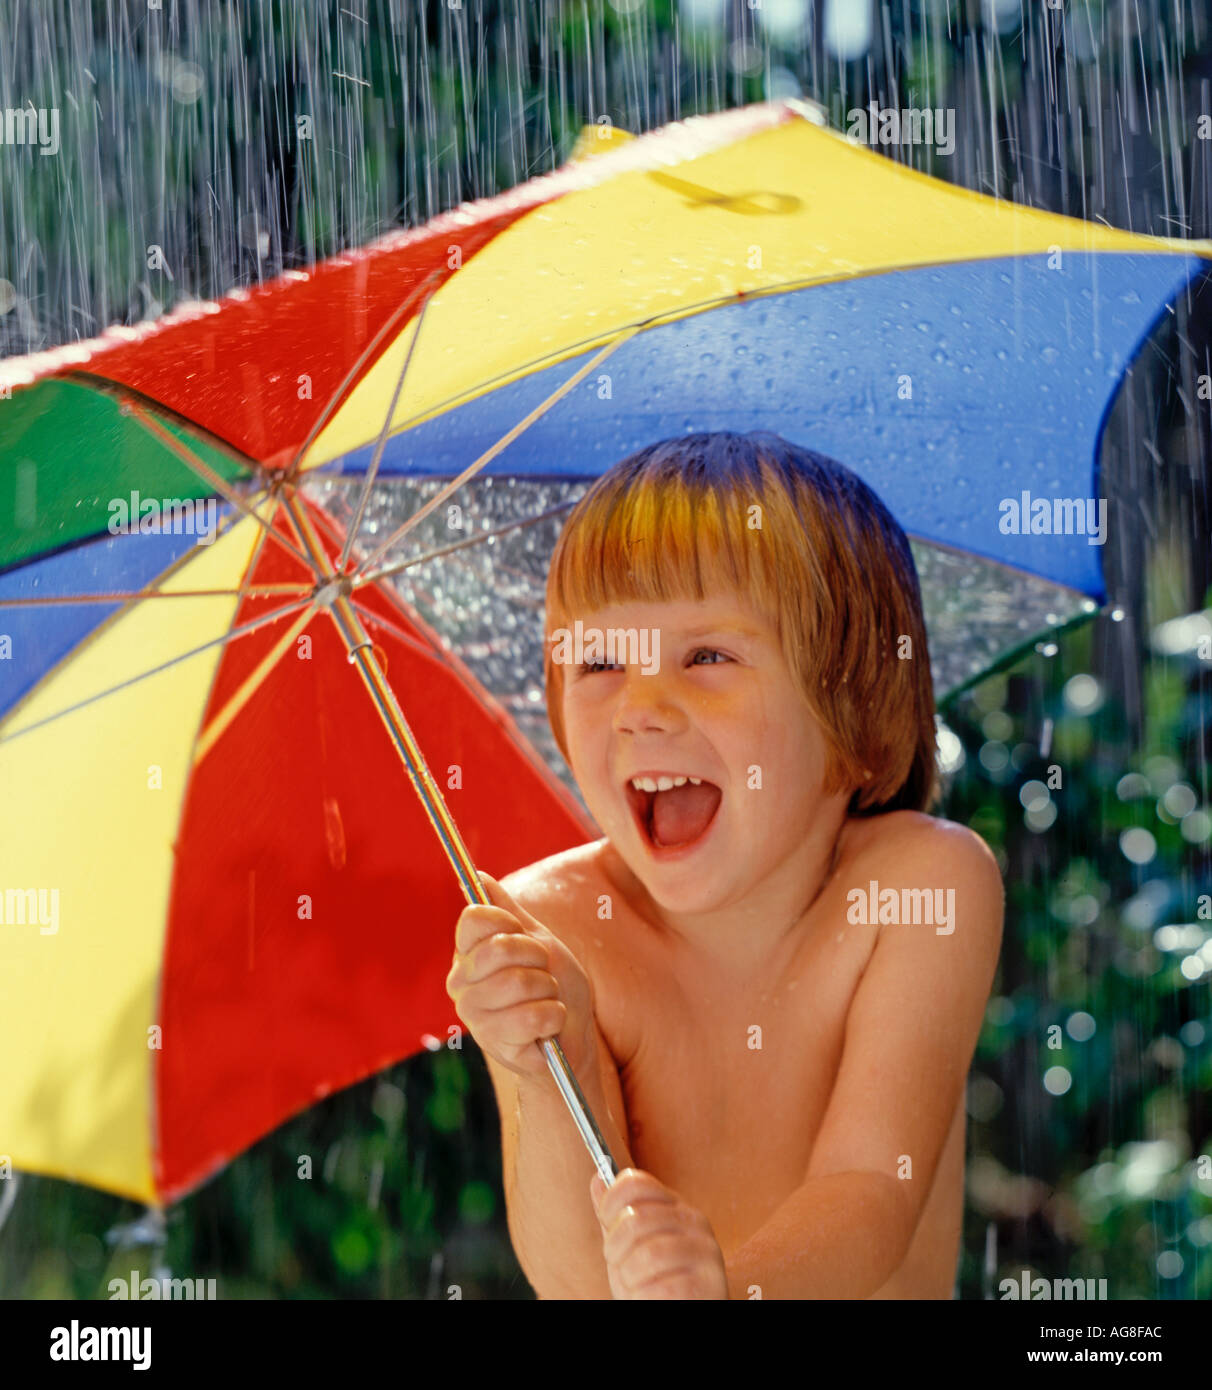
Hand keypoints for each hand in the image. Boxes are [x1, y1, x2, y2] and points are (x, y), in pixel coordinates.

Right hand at [446, 872, 596, 1078]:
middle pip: (500, 947)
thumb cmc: (552, 987)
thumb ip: (508, 911)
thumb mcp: (536, 940)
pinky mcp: (494, 1042)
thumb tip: (479, 874)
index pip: (474, 917)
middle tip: (544, 973)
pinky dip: (554, 1016)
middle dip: (538, 958)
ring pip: (519, 982)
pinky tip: (549, 1024)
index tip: (526, 936)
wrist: (570, 1035)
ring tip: (547, 1000)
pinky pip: (533, 1016)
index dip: (508, 921)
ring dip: (549, 990)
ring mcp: (474, 1014)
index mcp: (467, 953)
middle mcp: (461, 982)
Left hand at [591, 1168, 728, 1299]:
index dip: (609, 1204)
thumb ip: (615, 1216)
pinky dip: (645, 1297)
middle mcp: (695, 1221)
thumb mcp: (628, 1248)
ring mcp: (705, 1252)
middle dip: (614, 1248)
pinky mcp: (708, 1285)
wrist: (680, 1311)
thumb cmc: (652, 1282)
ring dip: (630, 1278)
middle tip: (620, 1265)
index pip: (635, 1183)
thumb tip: (597, 1178)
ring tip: (637, 1285)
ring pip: (647, 1255)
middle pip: (635, 1218)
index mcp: (675, 1206)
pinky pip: (662, 1288)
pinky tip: (653, 1297)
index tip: (607, 1225)